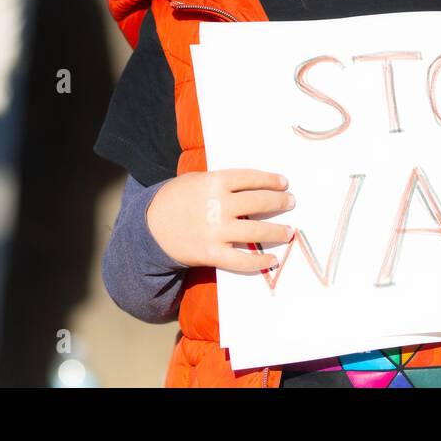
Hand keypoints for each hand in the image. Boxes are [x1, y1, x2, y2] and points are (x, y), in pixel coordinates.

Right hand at [147, 169, 295, 272]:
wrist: (149, 226)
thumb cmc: (175, 199)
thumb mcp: (196, 180)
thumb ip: (222, 181)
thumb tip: (254, 184)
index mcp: (214, 181)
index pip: (251, 178)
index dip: (271, 180)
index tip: (284, 183)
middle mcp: (217, 204)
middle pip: (259, 202)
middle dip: (280, 202)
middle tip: (291, 203)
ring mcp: (215, 230)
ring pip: (256, 231)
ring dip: (277, 231)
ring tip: (289, 231)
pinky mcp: (211, 253)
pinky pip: (242, 260)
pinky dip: (260, 262)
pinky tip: (272, 260)